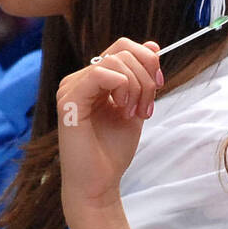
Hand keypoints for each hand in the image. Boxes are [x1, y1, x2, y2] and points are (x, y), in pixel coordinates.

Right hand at [57, 37, 162, 214]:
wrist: (100, 182)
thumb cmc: (113, 150)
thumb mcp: (136, 106)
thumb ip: (142, 78)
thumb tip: (153, 46)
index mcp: (94, 79)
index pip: (123, 47)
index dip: (147, 60)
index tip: (159, 85)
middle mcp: (79, 79)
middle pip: (122, 50)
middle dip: (146, 77)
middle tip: (146, 107)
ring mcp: (71, 88)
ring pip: (115, 61)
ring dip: (137, 87)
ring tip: (135, 113)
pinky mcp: (68, 101)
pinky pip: (99, 73)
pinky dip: (121, 87)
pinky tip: (123, 108)